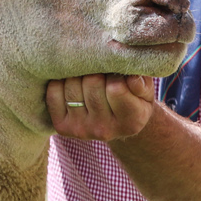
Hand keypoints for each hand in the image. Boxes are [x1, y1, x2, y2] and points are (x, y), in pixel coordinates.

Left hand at [45, 74, 159, 141]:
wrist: (116, 121)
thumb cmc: (133, 98)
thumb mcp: (146, 91)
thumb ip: (142, 83)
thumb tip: (130, 78)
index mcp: (131, 121)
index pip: (115, 89)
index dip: (115, 73)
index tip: (116, 73)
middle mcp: (105, 130)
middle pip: (92, 84)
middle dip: (96, 71)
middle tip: (100, 70)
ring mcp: (81, 130)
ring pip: (72, 86)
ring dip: (78, 74)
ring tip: (87, 74)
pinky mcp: (63, 127)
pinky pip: (54, 94)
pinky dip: (60, 82)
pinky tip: (72, 82)